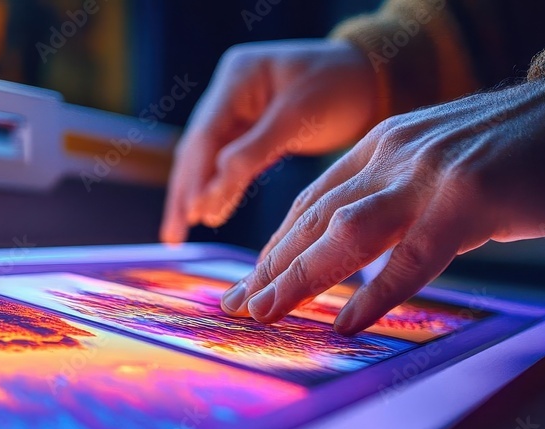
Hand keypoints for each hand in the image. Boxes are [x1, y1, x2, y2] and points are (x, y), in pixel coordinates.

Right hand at [160, 39, 377, 242]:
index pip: (207, 133)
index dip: (197, 175)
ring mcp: (239, 109)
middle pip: (198, 146)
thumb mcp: (299, 118)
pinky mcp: (252, 128)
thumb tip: (212, 188)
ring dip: (195, 193)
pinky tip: (209, 212)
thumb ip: (255, 151)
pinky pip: (228, 161)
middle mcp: (230, 91)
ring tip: (177, 234)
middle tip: (173, 234)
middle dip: (186, 191)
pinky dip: (219, 187)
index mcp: (238, 77)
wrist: (371, 79)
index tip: (193, 213)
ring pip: (207, 157)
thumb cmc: (339, 88)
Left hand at [220, 78, 544, 333]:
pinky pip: (412, 255)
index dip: (275, 246)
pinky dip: (375, 292)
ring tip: (267, 312)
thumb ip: (395, 199)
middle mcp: (393, 154)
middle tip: (237, 308)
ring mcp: (428, 174)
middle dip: (270, 267)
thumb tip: (353, 248)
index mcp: (381, 146)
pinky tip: (347, 321)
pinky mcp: (469, 198)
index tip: (248, 283)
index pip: (311, 201)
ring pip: (345, 231)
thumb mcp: (436, 166)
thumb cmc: (512, 153)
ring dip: (300, 275)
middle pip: (314, 217)